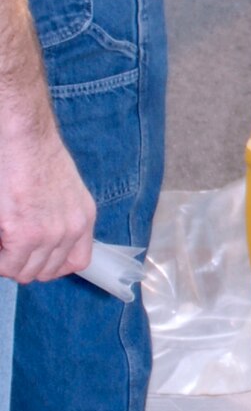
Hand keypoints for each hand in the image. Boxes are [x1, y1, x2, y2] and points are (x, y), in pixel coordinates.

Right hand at [0, 119, 95, 282]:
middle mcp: (70, 229)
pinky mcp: (23, 234)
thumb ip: (61, 217)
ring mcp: (48, 234)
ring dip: (8, 261)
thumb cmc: (37, 155)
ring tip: (2, 240)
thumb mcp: (65, 189)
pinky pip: (5, 265)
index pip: (78, 262)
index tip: (35, 257)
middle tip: (9, 246)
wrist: (24, 138)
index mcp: (83, 218)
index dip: (52, 265)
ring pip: (23, 272)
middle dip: (24, 262)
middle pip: (46, 271)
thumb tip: (44, 243)